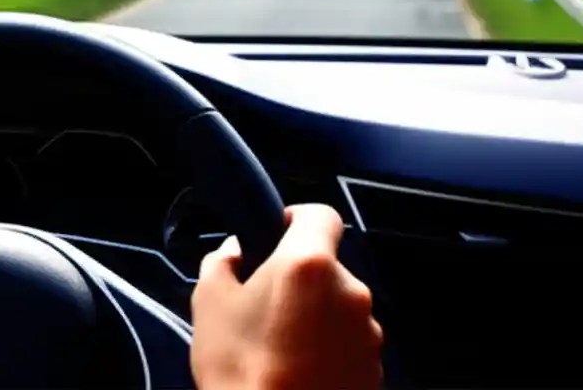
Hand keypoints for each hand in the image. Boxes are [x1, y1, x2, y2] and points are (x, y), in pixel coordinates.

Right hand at [190, 204, 381, 389]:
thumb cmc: (240, 368)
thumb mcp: (209, 302)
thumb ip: (224, 261)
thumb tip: (236, 253)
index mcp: (309, 264)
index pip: (321, 213)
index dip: (295, 219)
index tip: (275, 235)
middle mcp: (350, 292)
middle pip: (327, 266)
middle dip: (299, 279)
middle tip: (262, 303)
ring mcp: (367, 334)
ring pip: (338, 308)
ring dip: (315, 317)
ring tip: (278, 345)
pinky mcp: (373, 369)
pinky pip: (347, 344)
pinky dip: (327, 350)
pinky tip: (296, 369)